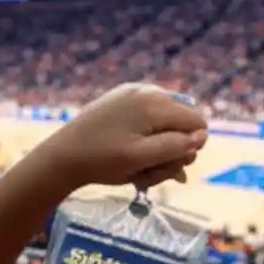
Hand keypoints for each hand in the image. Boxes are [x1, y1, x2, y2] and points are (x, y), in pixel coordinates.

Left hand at [35, 84, 207, 191]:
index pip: (197, 122)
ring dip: (158, 148)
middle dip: (172, 150)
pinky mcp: (120, 99)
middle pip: (181, 123)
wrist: (61, 156)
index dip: (190, 148)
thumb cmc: (103, 160)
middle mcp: (148, 90)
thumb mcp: (143, 159)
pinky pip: (147, 118)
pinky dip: (145, 139)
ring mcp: (132, 93)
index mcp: (155, 103)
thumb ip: (176, 146)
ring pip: (164, 123)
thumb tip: (201, 136)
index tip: (169, 166)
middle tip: (149, 172)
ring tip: (138, 169)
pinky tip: (130, 155)